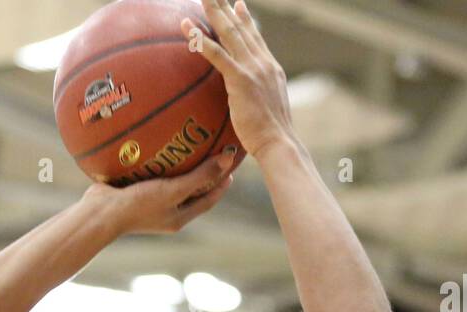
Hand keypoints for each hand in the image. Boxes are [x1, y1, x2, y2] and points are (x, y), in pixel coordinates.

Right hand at [83, 151, 235, 235]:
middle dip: (203, 171)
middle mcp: (165, 211)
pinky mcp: (132, 190)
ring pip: (169, 180)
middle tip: (212, 148)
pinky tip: (155, 141)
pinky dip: (155, 159)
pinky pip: (149, 172)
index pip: (208, 199)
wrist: (99, 214)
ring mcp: (148, 201)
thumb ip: (201, 176)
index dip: (222, 183)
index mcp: (179, 217)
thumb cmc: (138, 206)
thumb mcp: (174, 190)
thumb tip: (228, 158)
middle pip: (191, 189)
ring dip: (178, 163)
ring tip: (185, 141)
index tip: (231, 164)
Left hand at [183, 0, 294, 159]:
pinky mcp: (241, 79)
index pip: (256, 39)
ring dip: (214, 13)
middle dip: (227, 9)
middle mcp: (264, 63)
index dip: (246, 20)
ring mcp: (253, 69)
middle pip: (242, 28)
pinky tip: (187, 28)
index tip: (238, 4)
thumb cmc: (270, 137)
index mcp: (271, 69)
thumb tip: (249, 106)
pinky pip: (217, 54)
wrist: (279, 142)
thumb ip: (258, 100)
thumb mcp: (267, 112)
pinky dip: (200, 40)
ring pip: (230, 34)